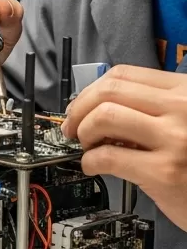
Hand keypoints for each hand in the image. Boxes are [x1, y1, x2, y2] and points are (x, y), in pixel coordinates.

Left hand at [62, 65, 186, 231]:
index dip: (91, 89)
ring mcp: (175, 139)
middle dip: (79, 109)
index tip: (81, 104)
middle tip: (72, 127)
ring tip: (87, 146)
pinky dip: (90, 161)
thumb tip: (98, 107)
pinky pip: (109, 157)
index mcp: (185, 91)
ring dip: (83, 132)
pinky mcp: (165, 173)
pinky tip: (93, 166)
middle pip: (109, 92)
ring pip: (104, 117)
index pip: (124, 75)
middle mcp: (182, 109)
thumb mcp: (185, 121)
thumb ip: (152, 109)